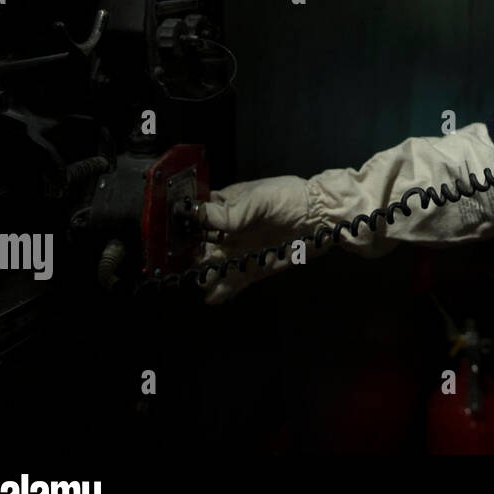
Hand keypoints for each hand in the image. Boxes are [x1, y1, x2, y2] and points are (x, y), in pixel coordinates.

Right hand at [196, 175, 316, 304]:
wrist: (320, 217)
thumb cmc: (289, 198)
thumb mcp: (259, 199)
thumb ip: (231, 212)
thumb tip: (199, 216)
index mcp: (225, 206)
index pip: (196, 218)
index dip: (183, 227)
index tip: (173, 237)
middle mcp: (227, 231)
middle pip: (199, 247)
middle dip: (190, 257)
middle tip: (185, 264)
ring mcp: (239, 251)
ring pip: (213, 267)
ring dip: (204, 275)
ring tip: (202, 281)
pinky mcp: (253, 268)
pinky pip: (232, 282)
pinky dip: (222, 290)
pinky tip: (213, 296)